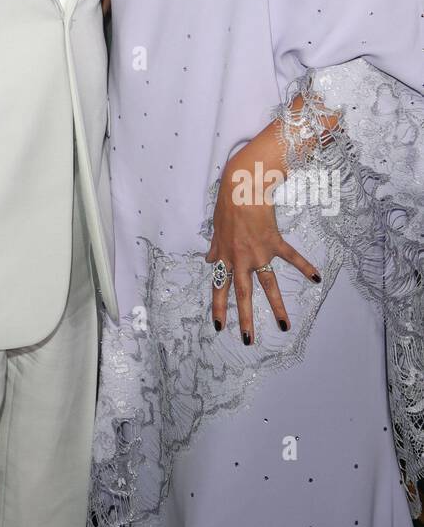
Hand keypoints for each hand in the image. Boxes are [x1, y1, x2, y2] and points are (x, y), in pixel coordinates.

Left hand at [205, 160, 320, 343]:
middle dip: (245, 318)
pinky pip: (291, 258)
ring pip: (268, 284)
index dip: (219, 307)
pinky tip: (316, 278)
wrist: (243, 186)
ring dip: (277, 306)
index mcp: (225, 256)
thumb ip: (214, 247)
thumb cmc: (227, 205)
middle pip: (242, 293)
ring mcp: (259, 252)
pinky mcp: (275, 242)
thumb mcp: (216, 228)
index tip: (220, 326)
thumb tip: (209, 260)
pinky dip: (304, 267)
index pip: (220, 287)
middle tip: (248, 340)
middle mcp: (241, 258)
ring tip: (285, 326)